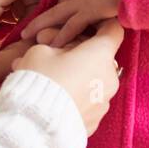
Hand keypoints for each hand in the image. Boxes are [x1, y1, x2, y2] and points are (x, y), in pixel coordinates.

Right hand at [10, 19, 124, 135]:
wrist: (35, 123)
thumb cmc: (40, 79)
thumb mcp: (40, 51)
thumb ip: (53, 45)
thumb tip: (52, 49)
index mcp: (100, 54)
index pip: (113, 30)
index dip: (100, 25)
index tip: (85, 27)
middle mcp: (110, 77)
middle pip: (100, 58)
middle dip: (80, 55)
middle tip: (53, 56)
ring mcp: (104, 102)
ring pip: (94, 81)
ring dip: (77, 77)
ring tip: (50, 82)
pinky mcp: (95, 121)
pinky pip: (87, 102)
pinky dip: (76, 98)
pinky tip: (55, 99)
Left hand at [20, 0, 120, 47]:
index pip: (62, 0)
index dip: (52, 11)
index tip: (43, 20)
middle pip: (53, 7)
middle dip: (38, 19)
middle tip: (23, 30)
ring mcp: (82, 0)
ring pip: (55, 16)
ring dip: (40, 26)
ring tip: (25, 38)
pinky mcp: (91, 9)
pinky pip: (72, 26)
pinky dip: (62, 36)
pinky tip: (53, 46)